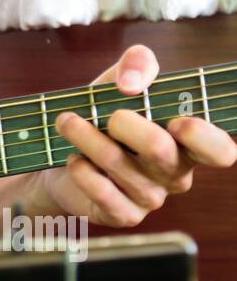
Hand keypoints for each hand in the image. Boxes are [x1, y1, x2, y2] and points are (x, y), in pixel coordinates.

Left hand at [25, 45, 236, 225]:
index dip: (204, 138)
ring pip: (120, 166)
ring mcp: (151, 198)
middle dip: (128, 126)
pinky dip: (82, 171)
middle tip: (110, 115)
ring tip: (68, 123)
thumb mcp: (122, 82)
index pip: (220, 151)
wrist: (60, 160)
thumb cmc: (104, 118)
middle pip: (160, 151)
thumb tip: (132, 81)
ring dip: (88, 139)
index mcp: (190, 144)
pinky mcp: (123, 215)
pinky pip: (103, 193)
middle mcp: (176, 174)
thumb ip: (138, 64)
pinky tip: (73, 159)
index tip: (179, 121)